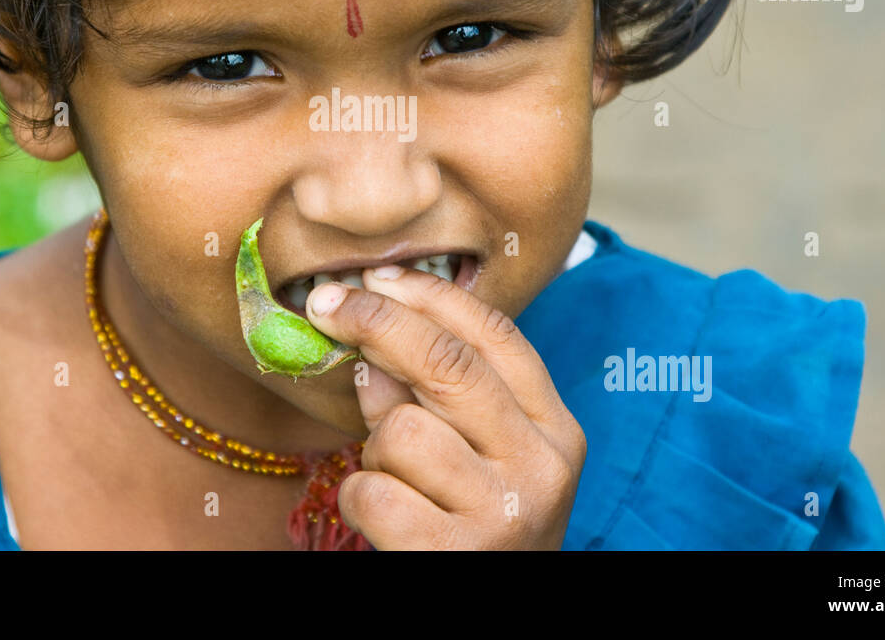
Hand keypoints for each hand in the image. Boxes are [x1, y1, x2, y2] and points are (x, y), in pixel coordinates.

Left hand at [305, 263, 585, 549]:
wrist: (497, 614)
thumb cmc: (479, 526)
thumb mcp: (483, 456)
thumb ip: (444, 398)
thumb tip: (371, 335)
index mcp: (557, 428)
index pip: (495, 334)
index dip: (429, 296)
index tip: (375, 278)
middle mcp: (542, 465)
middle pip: (448, 363)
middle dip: (376, 323)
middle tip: (327, 305)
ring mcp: (504, 512)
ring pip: (401, 430)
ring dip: (375, 449)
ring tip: (395, 479)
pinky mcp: (455, 554)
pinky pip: (373, 491)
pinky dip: (360, 499)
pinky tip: (383, 517)